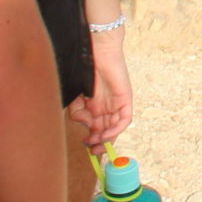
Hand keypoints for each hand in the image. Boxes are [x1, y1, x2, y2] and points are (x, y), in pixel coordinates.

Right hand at [77, 33, 132, 149]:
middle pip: (107, 131)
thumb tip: (86, 125)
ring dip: (107, 139)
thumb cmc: (85, 69)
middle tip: (92, 151)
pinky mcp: (125, 98)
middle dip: (99, 143)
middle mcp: (107, 107)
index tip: (86, 147)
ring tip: (96, 143)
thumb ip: (77, 112)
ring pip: (115, 127)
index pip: (97, 129)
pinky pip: (125, 118)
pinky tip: (105, 134)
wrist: (96, 50)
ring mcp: (117, 103)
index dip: (93, 140)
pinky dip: (116, 129)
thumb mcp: (75, 96)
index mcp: (95, 106)